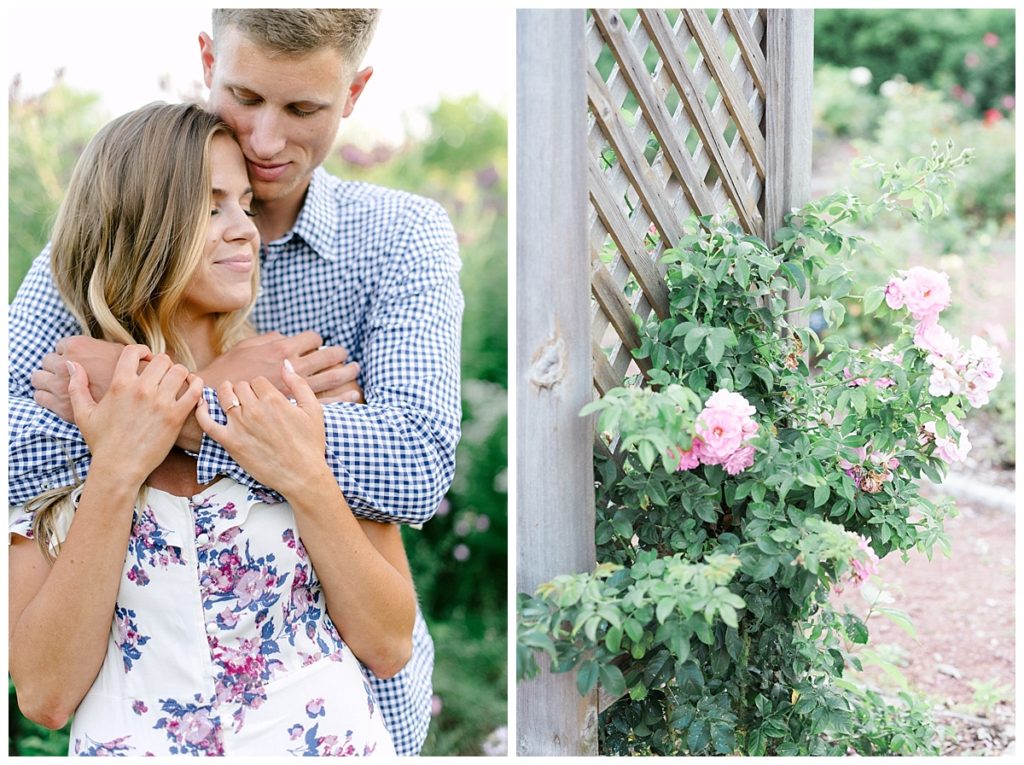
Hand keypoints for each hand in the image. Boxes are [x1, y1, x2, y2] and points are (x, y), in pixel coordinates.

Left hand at [31, 336, 125, 422]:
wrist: (139, 401)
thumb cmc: (134, 376)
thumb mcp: (119, 351)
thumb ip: (100, 348)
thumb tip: (96, 348)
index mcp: (77, 346)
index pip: (60, 346)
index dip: (70, 354)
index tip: (78, 361)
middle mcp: (65, 363)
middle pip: (47, 360)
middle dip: (56, 366)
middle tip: (68, 374)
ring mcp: (60, 384)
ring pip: (38, 378)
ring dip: (46, 380)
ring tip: (58, 385)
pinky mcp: (59, 404)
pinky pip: (40, 397)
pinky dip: (45, 396)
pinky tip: (56, 398)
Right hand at [68, 345, 203, 485]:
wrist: (119, 468)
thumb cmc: (101, 442)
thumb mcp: (84, 413)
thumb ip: (77, 386)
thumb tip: (71, 364)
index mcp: (119, 385)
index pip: (134, 351)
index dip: (142, 352)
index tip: (145, 360)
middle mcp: (141, 390)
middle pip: (162, 359)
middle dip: (163, 364)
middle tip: (162, 376)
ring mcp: (161, 402)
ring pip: (180, 371)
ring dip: (180, 375)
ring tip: (176, 384)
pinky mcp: (176, 416)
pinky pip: (195, 390)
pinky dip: (197, 386)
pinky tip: (191, 390)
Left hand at [195, 360, 330, 496]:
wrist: (302, 475)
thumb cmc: (310, 444)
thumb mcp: (314, 409)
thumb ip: (299, 383)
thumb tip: (285, 364)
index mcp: (274, 399)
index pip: (257, 380)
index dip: (260, 387)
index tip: (264, 396)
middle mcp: (254, 409)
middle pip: (239, 386)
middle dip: (245, 390)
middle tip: (251, 400)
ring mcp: (239, 426)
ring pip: (224, 397)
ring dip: (226, 394)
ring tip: (232, 399)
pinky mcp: (230, 442)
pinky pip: (207, 422)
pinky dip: (202, 411)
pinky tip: (203, 405)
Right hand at [199, 331, 363, 403]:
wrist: (215, 400)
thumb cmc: (228, 371)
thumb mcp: (246, 347)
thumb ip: (269, 339)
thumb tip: (286, 337)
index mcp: (281, 350)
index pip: (312, 339)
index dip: (317, 340)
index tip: (318, 344)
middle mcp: (292, 368)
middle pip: (327, 357)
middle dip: (339, 354)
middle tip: (345, 355)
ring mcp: (296, 389)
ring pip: (331, 378)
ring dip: (346, 373)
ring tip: (355, 370)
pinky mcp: (295, 407)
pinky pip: (326, 402)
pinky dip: (342, 397)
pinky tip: (353, 394)